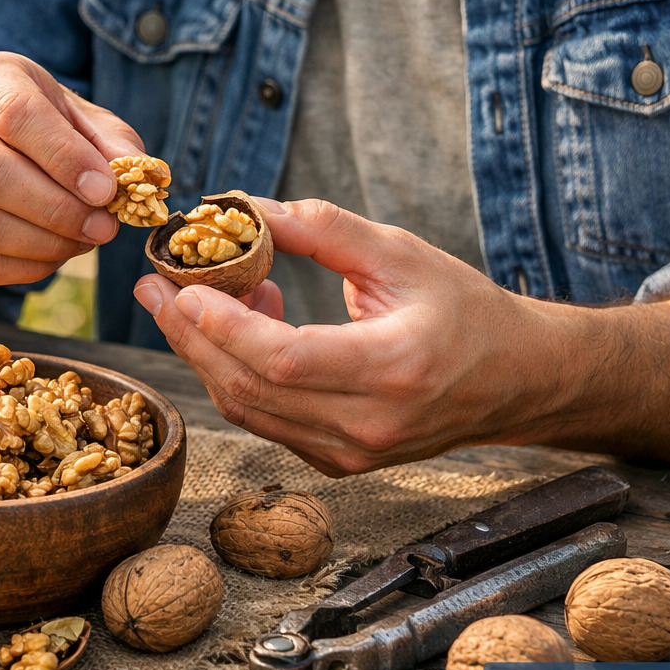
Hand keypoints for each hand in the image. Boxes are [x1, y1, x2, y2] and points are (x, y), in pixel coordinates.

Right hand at [0, 51, 144, 285]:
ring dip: (43, 242)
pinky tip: (55, 256)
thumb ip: (111, 141)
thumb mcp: (77, 116)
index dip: (64, 157)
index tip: (106, 190)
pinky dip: (24, 268)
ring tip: (84, 241)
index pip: (15, 113)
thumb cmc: (39, 128)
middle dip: (56, 208)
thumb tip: (140, 174)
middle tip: (103, 228)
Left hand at [133, 199, 553, 476]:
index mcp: (394, 368)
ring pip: (248, 410)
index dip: (222, 326)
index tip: (181, 286)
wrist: (515, 381)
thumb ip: (323, 229)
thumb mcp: (401, 253)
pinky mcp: (338, 461)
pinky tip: (240, 326)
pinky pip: (265, 420)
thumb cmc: (465, 311)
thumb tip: (247, 208)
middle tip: (154, 287)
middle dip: (190, 336)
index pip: (283, 360)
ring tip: (189, 298)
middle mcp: (369, 425)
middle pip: (250, 389)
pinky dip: (237, 374)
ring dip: (206, 354)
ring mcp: (351, 453)